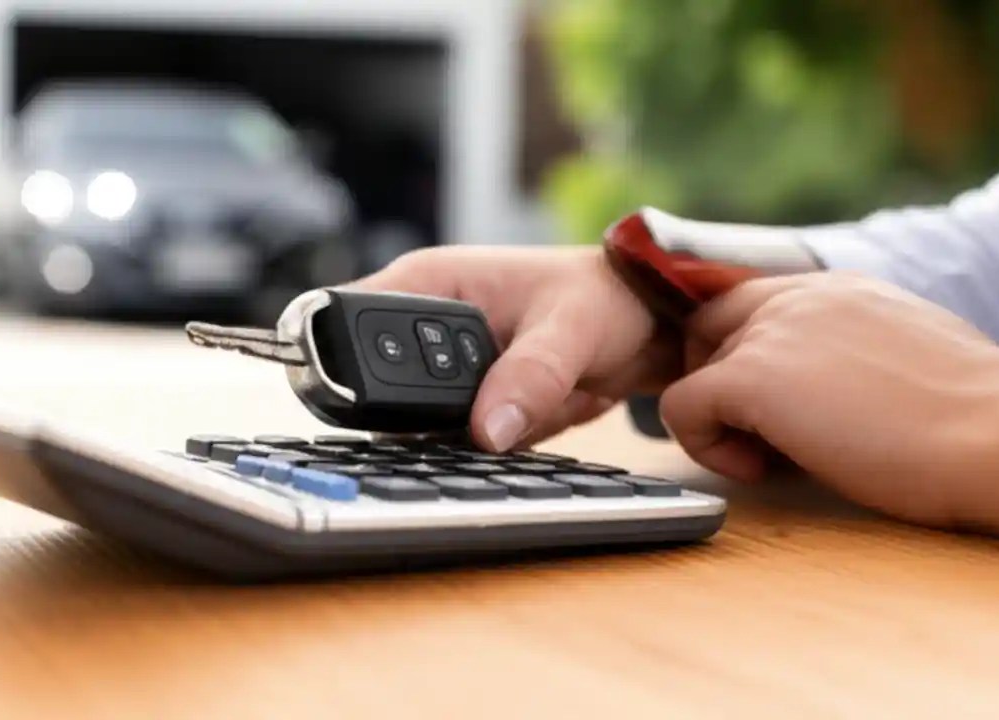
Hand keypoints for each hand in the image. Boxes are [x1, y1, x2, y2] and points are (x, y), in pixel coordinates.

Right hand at [351, 246, 678, 449]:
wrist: (650, 325)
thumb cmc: (609, 296)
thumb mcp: (571, 329)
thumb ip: (531, 375)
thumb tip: (488, 429)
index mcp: (428, 282)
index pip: (351, 316)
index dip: (348, 359)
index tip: (388, 399)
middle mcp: (426, 322)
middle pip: (379, 380)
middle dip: (423, 410)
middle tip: (483, 411)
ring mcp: (446, 365)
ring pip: (414, 417)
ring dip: (458, 431)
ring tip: (523, 410)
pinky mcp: (468, 399)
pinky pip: (453, 434)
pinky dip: (485, 441)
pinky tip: (527, 421)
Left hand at [663, 273, 998, 532]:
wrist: (995, 439)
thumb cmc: (965, 422)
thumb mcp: (897, 361)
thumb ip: (843, 355)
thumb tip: (806, 394)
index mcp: (838, 289)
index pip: (747, 303)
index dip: (740, 356)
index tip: (772, 408)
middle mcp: (799, 296)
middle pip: (706, 327)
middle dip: (717, 380)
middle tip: (762, 434)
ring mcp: (772, 331)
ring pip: (692, 367)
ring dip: (720, 417)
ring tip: (777, 457)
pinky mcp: (752, 377)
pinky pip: (682, 406)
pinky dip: (705, 446)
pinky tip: (761, 469)